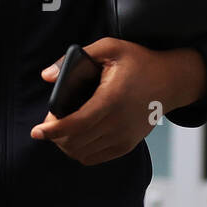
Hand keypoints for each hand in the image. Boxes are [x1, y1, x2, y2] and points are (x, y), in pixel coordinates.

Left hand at [30, 38, 206, 164]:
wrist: (170, 81)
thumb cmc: (138, 61)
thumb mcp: (110, 48)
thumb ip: (74, 58)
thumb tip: (47, 77)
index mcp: (112, 99)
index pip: (76, 124)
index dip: (53, 130)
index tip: (36, 131)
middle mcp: (119, 123)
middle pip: (75, 142)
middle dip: (55, 136)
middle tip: (48, 123)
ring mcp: (124, 137)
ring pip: (83, 153)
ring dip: (65, 145)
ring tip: (59, 131)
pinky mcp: (127, 145)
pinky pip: (94, 157)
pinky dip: (80, 151)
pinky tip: (75, 139)